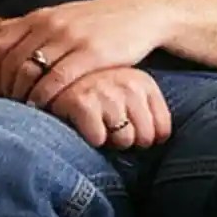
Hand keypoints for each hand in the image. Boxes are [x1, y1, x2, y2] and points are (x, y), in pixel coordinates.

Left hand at [0, 0, 173, 106]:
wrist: (141, 13)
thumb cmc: (100, 21)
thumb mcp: (65, 16)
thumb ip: (37, 29)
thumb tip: (3, 43)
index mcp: (43, 16)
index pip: (2, 44)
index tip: (1, 88)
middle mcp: (53, 24)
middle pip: (13, 61)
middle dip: (8, 87)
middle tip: (10, 105)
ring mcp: (72, 38)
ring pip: (32, 72)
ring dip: (24, 95)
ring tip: (25, 110)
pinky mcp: (92, 54)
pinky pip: (58, 80)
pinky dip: (46, 97)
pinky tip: (45, 108)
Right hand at [48, 67, 172, 149]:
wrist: (53, 75)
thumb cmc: (93, 93)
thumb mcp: (127, 94)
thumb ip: (146, 113)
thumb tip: (160, 140)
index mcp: (143, 82)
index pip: (162, 130)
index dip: (145, 140)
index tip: (128, 133)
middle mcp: (129, 84)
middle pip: (145, 138)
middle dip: (127, 141)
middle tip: (108, 128)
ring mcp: (106, 91)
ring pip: (124, 140)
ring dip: (108, 141)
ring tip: (95, 124)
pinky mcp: (82, 102)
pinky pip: (99, 138)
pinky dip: (91, 138)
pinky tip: (82, 124)